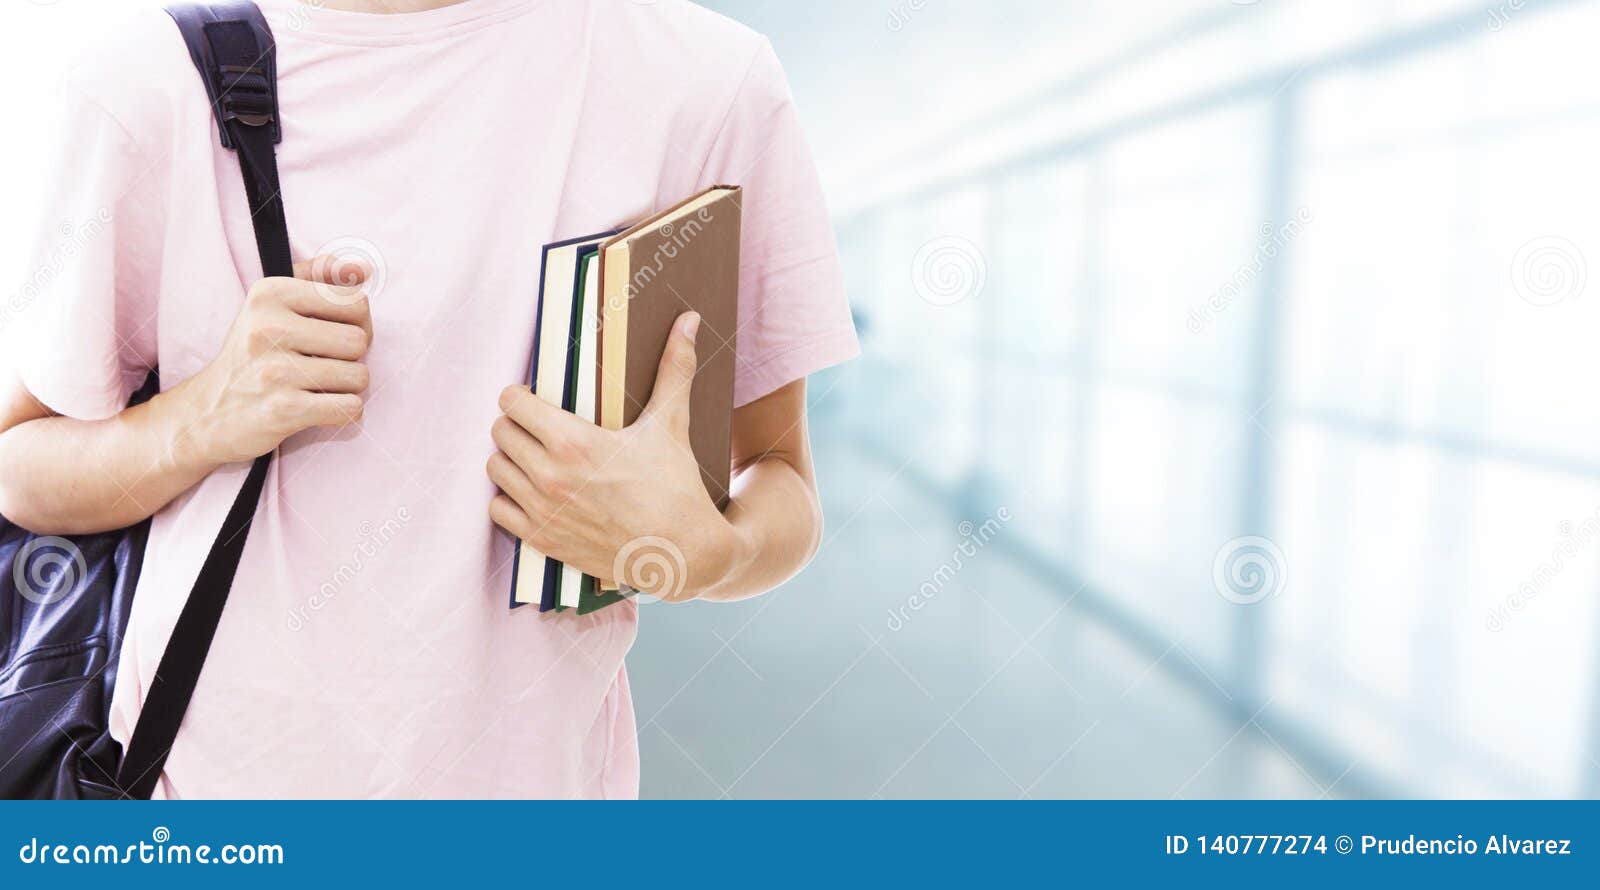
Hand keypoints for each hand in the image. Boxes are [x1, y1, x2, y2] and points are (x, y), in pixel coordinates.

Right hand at [169, 255, 372, 464]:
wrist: (206, 414)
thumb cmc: (252, 355)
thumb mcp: (272, 304)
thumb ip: (319, 277)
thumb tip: (363, 268)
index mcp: (269, 294)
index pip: (354, 301)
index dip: (357, 321)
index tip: (333, 333)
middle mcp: (268, 327)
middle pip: (358, 340)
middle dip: (351, 358)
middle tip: (323, 364)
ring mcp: (275, 370)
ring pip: (358, 376)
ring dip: (346, 388)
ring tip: (314, 387)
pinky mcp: (284, 410)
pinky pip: (350, 408)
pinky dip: (342, 412)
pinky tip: (316, 408)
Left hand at [487, 312, 743, 601]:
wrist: (682, 554)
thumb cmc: (677, 488)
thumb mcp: (671, 425)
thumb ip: (674, 368)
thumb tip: (689, 321)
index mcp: (573, 442)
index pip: (511, 402)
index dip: (520, 395)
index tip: (534, 398)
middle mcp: (549, 477)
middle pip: (500, 432)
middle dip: (517, 425)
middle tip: (538, 427)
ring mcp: (542, 511)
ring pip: (495, 469)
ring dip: (510, 460)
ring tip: (535, 457)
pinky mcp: (542, 541)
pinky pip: (497, 511)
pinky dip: (510, 500)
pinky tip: (533, 492)